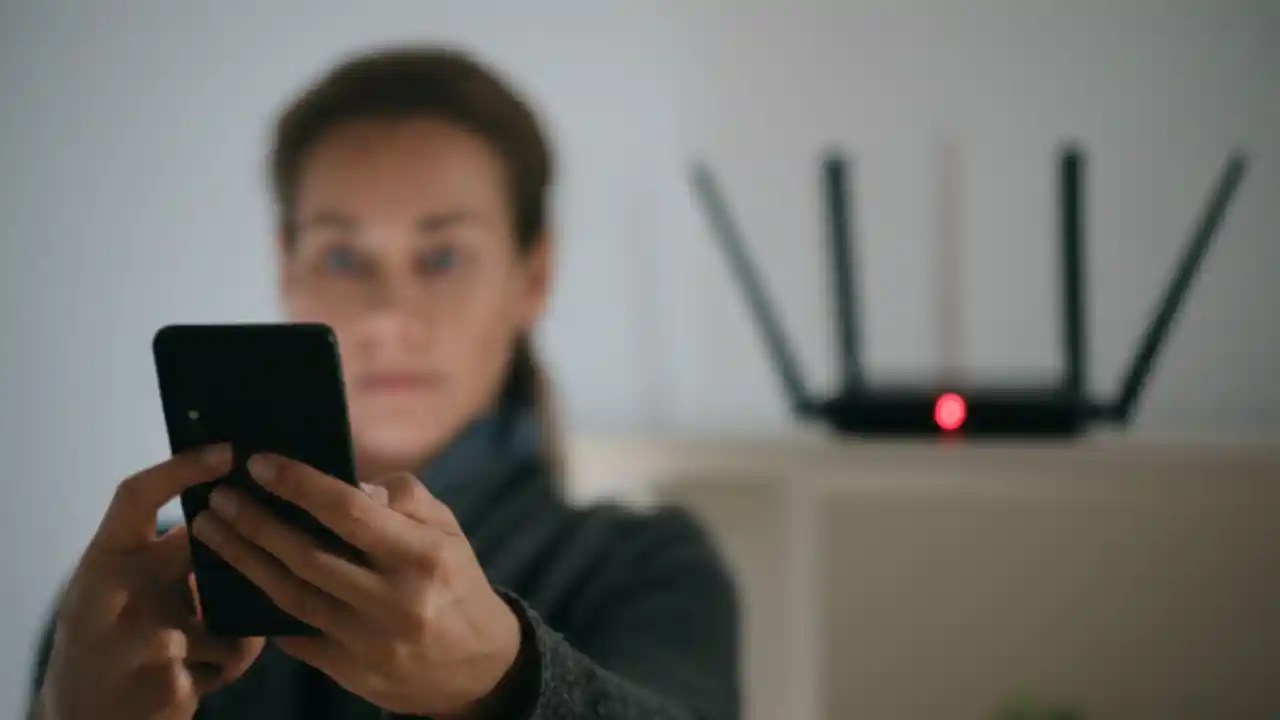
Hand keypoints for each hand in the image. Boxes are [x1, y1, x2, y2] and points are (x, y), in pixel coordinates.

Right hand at [39, 446, 264, 719]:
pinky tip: (198, 675)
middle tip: (257, 548)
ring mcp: (144, 638)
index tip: (226, 451)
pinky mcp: (172, 679)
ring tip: (202, 646)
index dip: (183, 467)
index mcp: (102, 562)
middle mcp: (116, 594)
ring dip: (231, 629)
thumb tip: (233, 511)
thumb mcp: (118, 590)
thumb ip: (162, 556)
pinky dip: (227, 663)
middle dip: (236, 549)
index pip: (136, 496)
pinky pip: (233, 654)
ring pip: (228, 612)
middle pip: (195, 546)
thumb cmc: (110, 643)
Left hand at [190, 454, 521, 717]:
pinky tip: (237, 578)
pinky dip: (263, 604)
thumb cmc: (455, 581)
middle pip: (308, 554)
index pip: (350, 510)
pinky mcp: (350, 672)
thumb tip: (348, 480)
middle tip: (218, 497)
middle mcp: (396, 600)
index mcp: (423, 556)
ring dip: (244, 560)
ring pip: (291, 595)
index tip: (259, 463)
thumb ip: (403, 497)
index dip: (298, 484)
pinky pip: (294, 633)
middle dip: (255, 522)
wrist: (478, 667)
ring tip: (211, 531)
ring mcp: (370, 641)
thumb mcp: (448, 529)